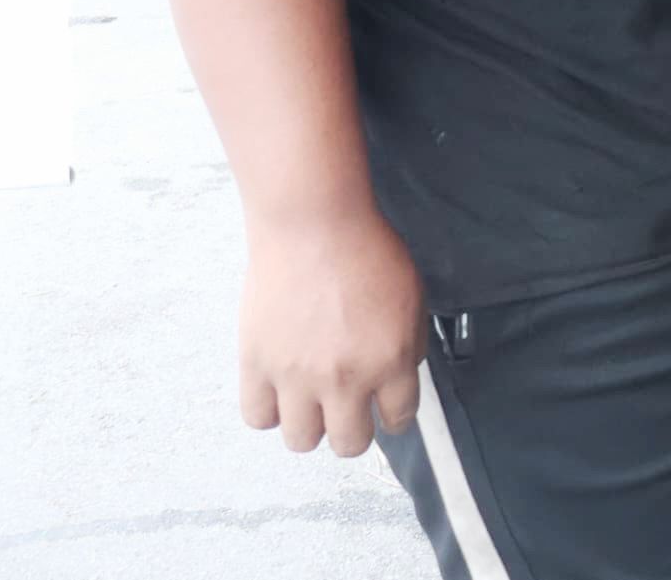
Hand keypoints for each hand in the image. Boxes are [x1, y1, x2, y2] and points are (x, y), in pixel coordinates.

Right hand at [240, 208, 425, 456]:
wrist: (314, 225)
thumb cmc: (367, 250)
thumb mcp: (413, 297)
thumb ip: (409, 345)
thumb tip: (400, 378)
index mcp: (391, 361)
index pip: (398, 420)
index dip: (394, 416)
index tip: (385, 410)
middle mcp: (345, 378)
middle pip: (349, 444)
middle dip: (354, 430)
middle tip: (348, 410)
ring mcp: (297, 376)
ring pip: (301, 441)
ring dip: (310, 425)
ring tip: (311, 401)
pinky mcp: (257, 365)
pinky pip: (257, 417)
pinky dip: (269, 409)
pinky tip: (280, 389)